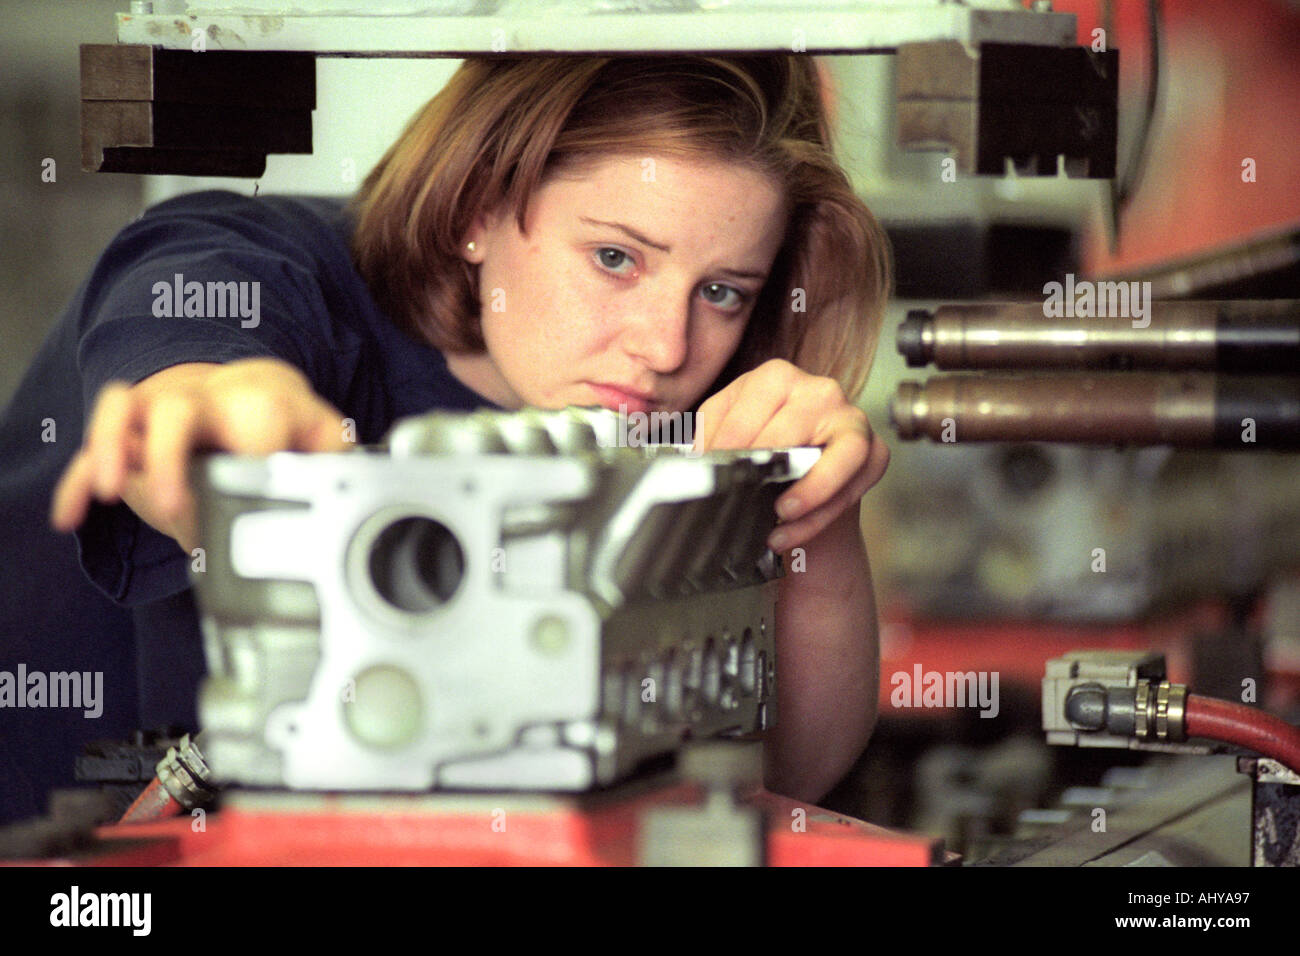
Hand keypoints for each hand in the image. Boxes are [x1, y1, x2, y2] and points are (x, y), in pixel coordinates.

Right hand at [51, 358, 351, 552]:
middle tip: (175, 509)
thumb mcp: (321, 436)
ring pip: (124, 408)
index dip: (250, 460)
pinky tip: (72, 516)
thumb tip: (354, 480)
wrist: (248, 389)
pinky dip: (76, 479)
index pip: (254, 420)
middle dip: (170, 457)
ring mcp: (160, 405)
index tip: (253, 501)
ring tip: (107, 493)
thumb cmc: (283, 424)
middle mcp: (203, 398)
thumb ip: (335, 458)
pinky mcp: (129, 425)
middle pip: (177, 410)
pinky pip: (95, 446)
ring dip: (110, 447)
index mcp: (259, 402)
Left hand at [691, 359, 888, 552]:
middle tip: (738, 496)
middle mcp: (820, 390)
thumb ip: (709, 437)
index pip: (748, 407)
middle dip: (763, 466)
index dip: (725, 445)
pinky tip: (787, 532)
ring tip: (780, 512)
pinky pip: (853, 485)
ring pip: (844, 451)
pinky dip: (820, 515)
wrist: (799, 489)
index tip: (708, 474)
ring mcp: (852, 420)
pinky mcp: (875, 453)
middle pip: (792, 428)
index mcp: (777, 377)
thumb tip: (694, 458)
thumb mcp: (728, 435)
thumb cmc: (761, 454)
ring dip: (812, 488)